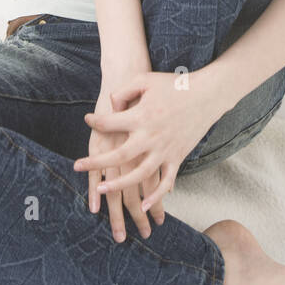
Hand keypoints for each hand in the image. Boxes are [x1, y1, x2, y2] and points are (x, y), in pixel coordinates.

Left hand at [75, 69, 218, 213]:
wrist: (207, 94)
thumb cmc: (174, 85)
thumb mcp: (146, 79)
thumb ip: (125, 91)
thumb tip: (110, 105)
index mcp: (141, 116)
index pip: (110, 122)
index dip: (96, 121)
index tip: (88, 120)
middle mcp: (150, 136)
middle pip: (119, 155)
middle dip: (96, 163)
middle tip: (77, 166)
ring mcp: (165, 149)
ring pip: (139, 175)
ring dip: (119, 184)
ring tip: (101, 189)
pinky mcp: (177, 157)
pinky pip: (166, 181)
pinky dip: (156, 196)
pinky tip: (144, 205)